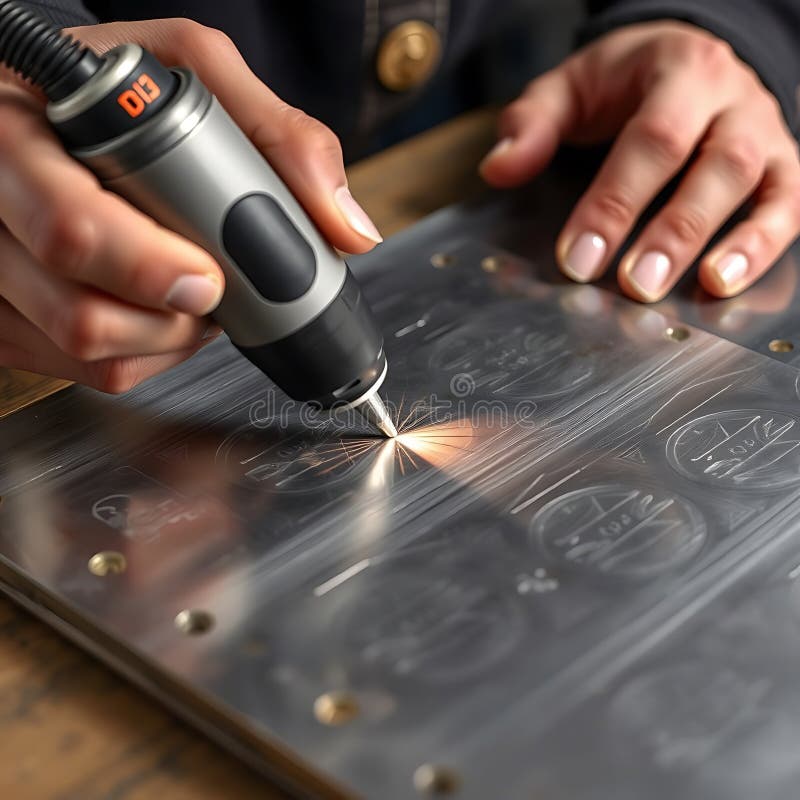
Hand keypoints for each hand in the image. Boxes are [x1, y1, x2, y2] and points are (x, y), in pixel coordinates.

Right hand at [0, 19, 380, 390]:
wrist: (52, 103)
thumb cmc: (116, 84)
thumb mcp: (197, 74)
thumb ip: (277, 136)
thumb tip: (346, 227)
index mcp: (23, 139)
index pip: (73, 230)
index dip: (154, 268)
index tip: (211, 276)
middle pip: (80, 315)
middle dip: (172, 320)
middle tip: (209, 288)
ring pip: (86, 354)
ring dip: (163, 339)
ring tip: (187, 290)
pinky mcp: (8, 318)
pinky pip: (81, 370)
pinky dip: (141, 351)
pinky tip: (154, 308)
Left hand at [481, 21, 799, 302]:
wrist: (687, 55)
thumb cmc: (624, 81)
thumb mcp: (570, 87)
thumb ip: (532, 124)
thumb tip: (498, 169)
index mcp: (678, 71)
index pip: (651, 139)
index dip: (615, 202)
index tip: (578, 257)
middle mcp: (731, 100)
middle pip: (712, 165)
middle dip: (670, 231)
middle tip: (632, 285)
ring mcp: (764, 133)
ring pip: (755, 185)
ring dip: (723, 242)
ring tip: (696, 290)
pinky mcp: (782, 166)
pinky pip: (788, 205)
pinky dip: (762, 246)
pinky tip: (727, 284)